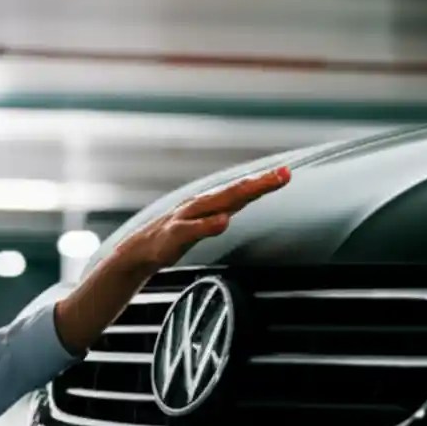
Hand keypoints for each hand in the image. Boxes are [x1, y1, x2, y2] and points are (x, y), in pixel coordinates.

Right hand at [51, 166, 289, 354]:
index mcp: (209, 203)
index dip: (264, 182)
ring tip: (260, 188)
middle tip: (283, 174)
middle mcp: (199, 204)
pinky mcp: (173, 235)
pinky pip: (193, 229)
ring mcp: (186, 218)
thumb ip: (227, 211)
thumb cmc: (175, 236)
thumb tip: (249, 201)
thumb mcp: (206, 223)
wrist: (139, 252)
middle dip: (259, 183)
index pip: (241, 190)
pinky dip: (208, 224)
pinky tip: (223, 221)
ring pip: (216, 203)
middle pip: (234, 191)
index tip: (288, 173)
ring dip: (238, 195)